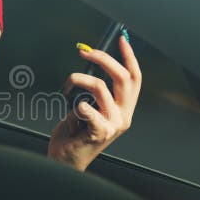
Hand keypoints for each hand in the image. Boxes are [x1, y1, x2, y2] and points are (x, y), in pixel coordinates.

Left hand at [48, 35, 141, 170]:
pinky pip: (88, 109)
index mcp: (124, 109)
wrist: (64, 161)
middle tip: (85, 52)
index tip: (120, 39)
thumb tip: (92, 61)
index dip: (129, 56)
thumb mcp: (88, 106)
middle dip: (103, 59)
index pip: (134, 78)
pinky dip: (77, 105)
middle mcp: (123, 116)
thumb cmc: (73, 133)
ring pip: (101, 88)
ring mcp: (114, 125)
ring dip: (78, 79)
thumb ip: (94, 90)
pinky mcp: (100, 133)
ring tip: (67, 86)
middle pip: (123, 77)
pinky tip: (72, 112)